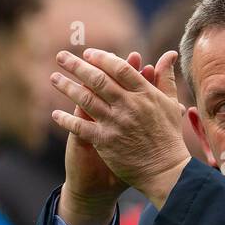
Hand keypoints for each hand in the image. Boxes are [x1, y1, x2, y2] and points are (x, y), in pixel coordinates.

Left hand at [50, 47, 191, 208]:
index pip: (119, 68)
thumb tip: (170, 53)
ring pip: (85, 99)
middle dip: (77, 66)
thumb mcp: (170, 104)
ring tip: (54, 78)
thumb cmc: (169, 137)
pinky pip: (80, 126)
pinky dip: (66, 119)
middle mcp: (128, 105)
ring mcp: (115, 123)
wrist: (165, 171)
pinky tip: (55, 114)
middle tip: (61, 57)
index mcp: (145, 94)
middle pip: (98, 79)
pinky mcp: (105, 141)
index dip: (102, 58)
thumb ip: (166, 78)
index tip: (88, 53)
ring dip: (66, 87)